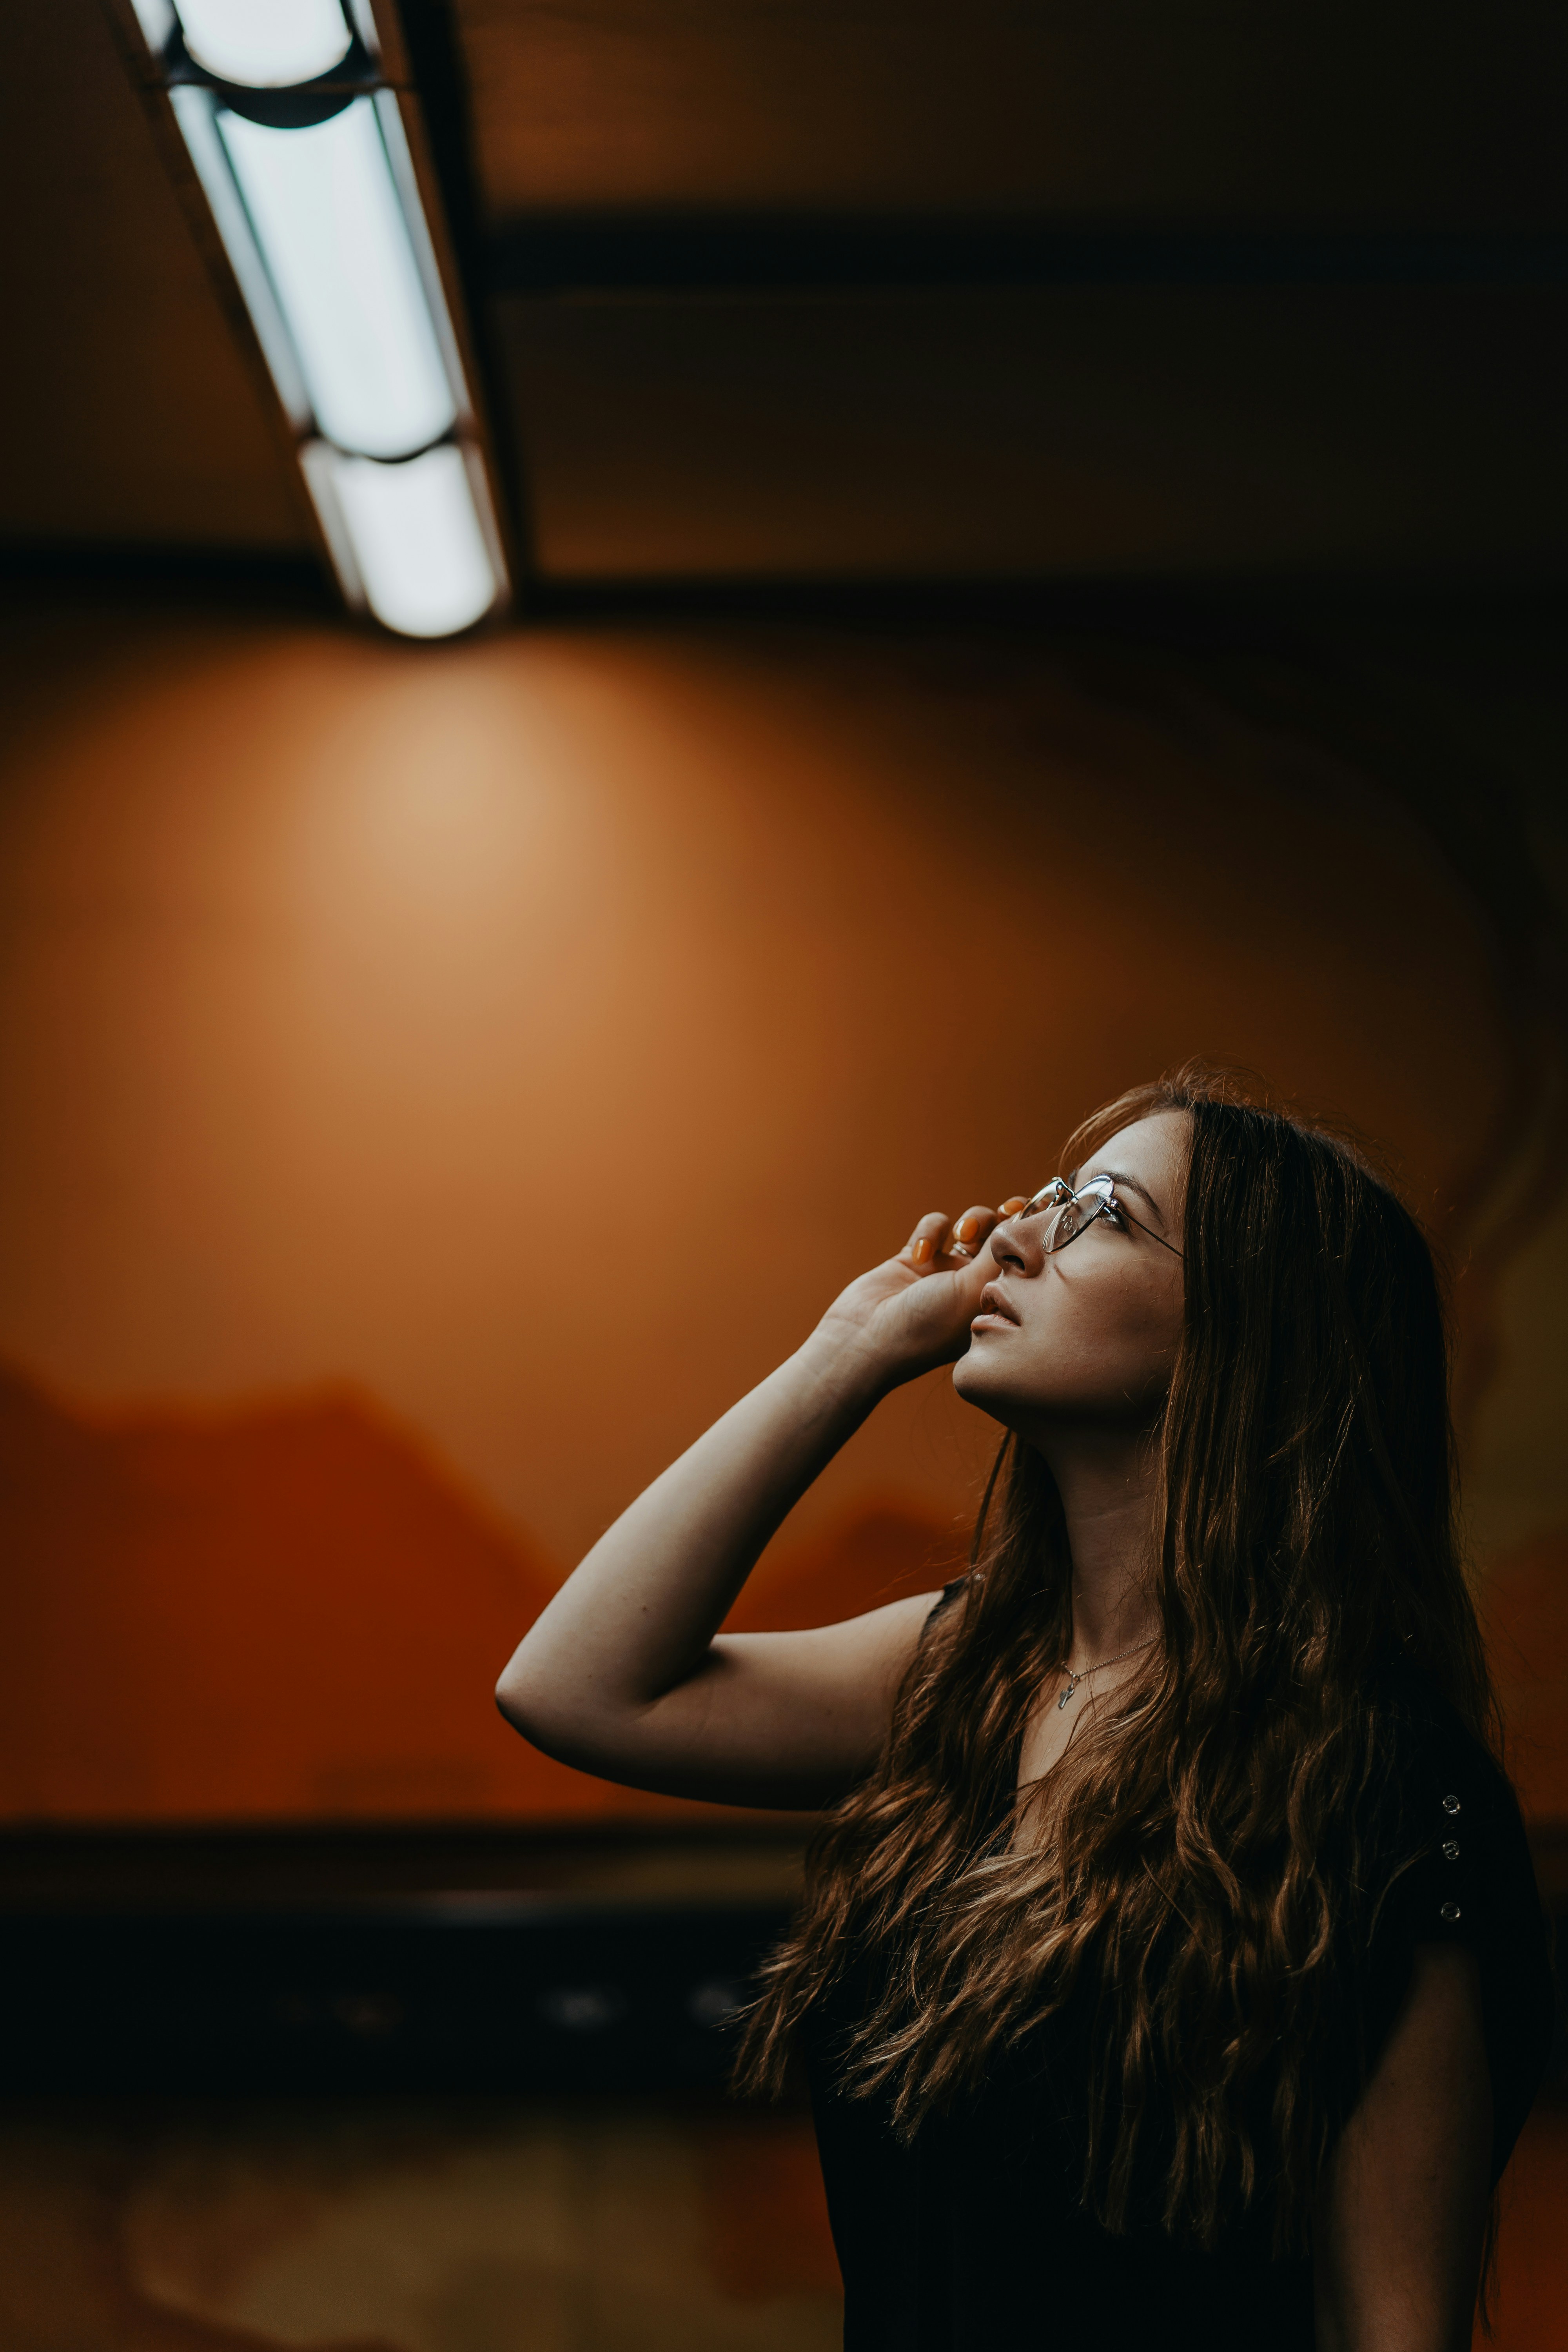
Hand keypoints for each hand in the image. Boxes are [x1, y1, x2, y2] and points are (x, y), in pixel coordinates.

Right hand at [809, 1199, 1028, 1392]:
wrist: (865, 1340)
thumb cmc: (925, 1327)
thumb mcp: (973, 1291)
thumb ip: (998, 1253)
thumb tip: (1022, 1220)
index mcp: (999, 1301)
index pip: (1026, 1260)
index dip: (1032, 1234)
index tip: (1036, 1214)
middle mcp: (977, 1285)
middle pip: (1003, 1237)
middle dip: (1003, 1220)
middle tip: (1007, 1210)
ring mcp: (946, 1271)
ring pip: (971, 1226)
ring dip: (971, 1222)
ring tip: (961, 1236)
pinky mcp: (916, 1258)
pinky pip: (934, 1227)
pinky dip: (930, 1232)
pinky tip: (920, 1255)